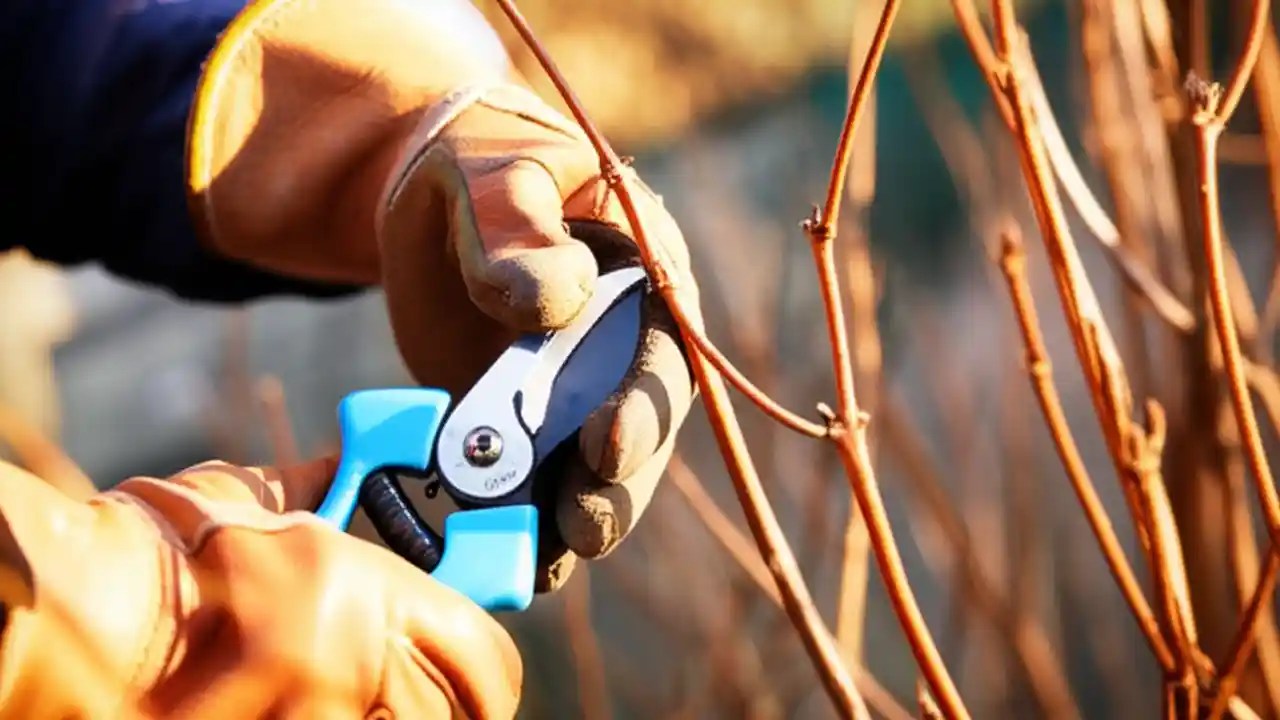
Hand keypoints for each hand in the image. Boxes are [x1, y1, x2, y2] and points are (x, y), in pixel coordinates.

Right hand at [0, 458, 521, 718]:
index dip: (493, 672)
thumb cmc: (156, 549)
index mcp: (363, 596)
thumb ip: (313, 487)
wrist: (76, 611)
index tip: (485, 674)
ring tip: (358, 695)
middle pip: (455, 718)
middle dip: (450, 706)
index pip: (486, 657)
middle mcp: (351, 670)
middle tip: (428, 692)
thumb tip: (342, 463)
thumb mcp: (249, 501)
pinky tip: (311, 706)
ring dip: (392, 717)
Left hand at [186, 0, 701, 589]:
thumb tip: (554, 298)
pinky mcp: (542, 424)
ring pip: (606, 466)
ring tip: (549, 554)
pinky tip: (512, 557)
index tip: (607, 444)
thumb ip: (516, 225)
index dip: (645, 400)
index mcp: (645, 266)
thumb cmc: (475, 169)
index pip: (665, 341)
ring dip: (583, 513)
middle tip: (581, 519)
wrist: (438, 206)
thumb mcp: (489, 175)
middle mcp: (632, 338)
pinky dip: (530, 521)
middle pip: (646, 420)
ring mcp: (589, 388)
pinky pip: (547, 481)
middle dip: (618, 477)